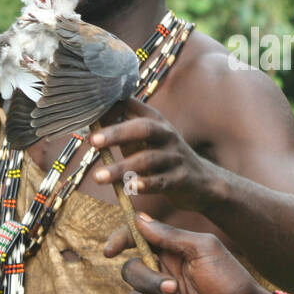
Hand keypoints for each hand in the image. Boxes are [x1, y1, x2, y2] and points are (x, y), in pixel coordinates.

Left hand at [90, 98, 222, 212]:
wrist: (203, 182)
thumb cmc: (164, 158)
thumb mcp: (148, 140)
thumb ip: (125, 133)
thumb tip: (91, 129)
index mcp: (156, 121)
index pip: (133, 106)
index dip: (112, 108)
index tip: (91, 116)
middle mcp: (167, 135)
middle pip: (143, 128)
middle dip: (117, 133)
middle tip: (92, 141)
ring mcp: (175, 157)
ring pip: (148, 159)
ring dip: (121, 168)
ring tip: (98, 177)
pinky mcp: (180, 179)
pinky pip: (160, 181)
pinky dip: (144, 184)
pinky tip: (129, 187)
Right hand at [121, 213, 273, 293]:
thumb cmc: (232, 280)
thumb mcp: (204, 250)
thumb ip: (170, 235)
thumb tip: (139, 218)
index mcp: (171, 252)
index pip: (135, 241)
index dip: (118, 241)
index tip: (110, 250)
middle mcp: (162, 274)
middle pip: (129, 273)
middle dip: (148, 282)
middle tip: (175, 288)